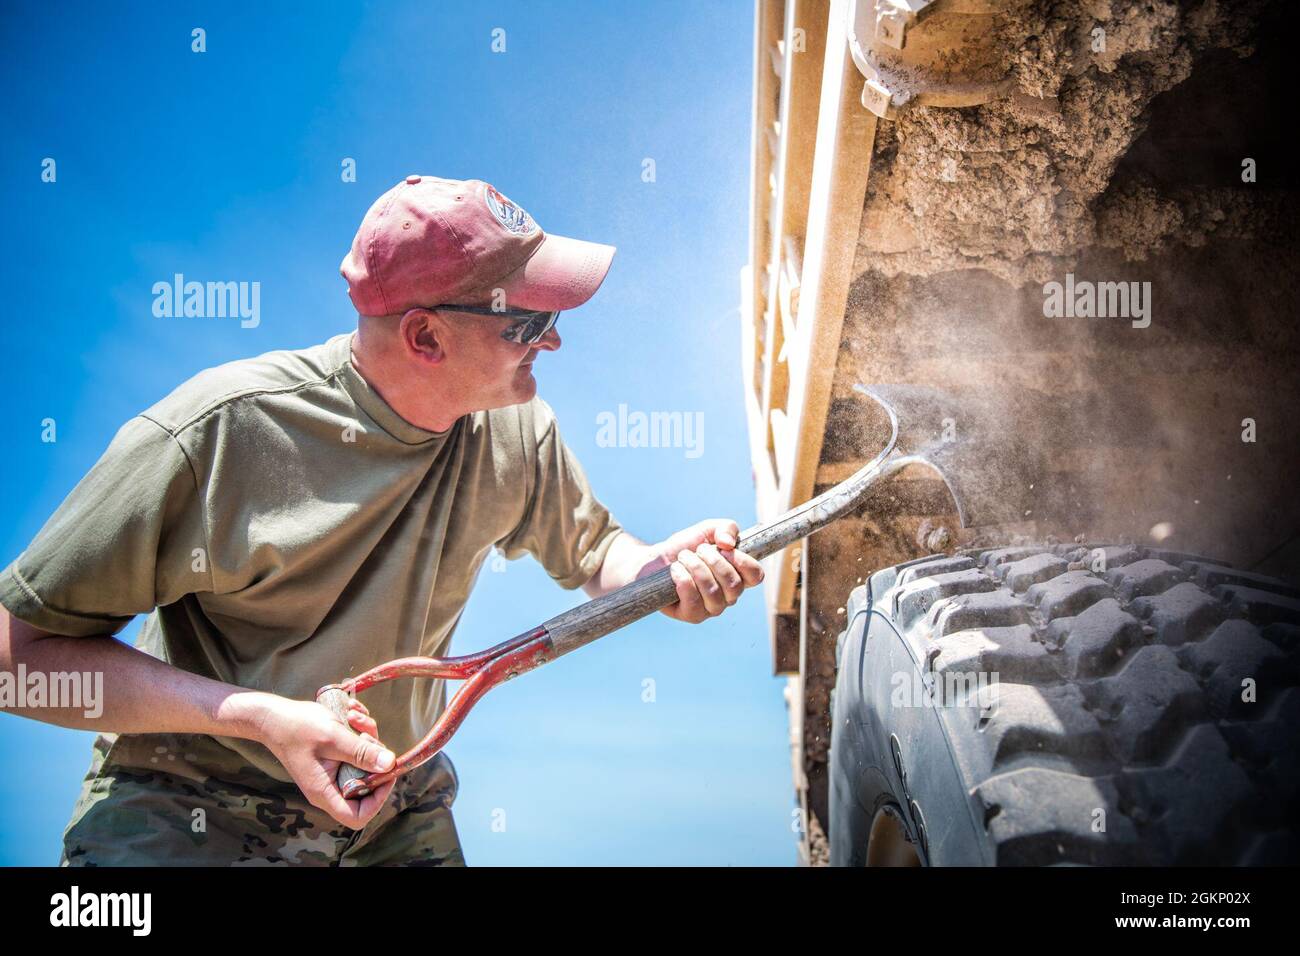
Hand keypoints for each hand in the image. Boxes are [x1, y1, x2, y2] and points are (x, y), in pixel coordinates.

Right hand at [251, 693, 396, 828]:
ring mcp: (332, 771)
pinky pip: (357, 748)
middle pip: (367, 784)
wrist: (274, 716)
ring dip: (367, 736)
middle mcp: (329, 786)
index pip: (358, 815)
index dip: (378, 798)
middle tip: (365, 733)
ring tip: (353, 717)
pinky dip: (359, 730)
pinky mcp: (335, 756)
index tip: (386, 771)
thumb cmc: (297, 728)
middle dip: (373, 755)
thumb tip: (390, 764)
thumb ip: (362, 753)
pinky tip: (350, 714)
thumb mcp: (334, 738)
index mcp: (324, 792)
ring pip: (365, 761)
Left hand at [657, 519, 763, 622]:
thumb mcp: (707, 530)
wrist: (655, 560)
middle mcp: (728, 596)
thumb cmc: (685, 547)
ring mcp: (711, 608)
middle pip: (734, 584)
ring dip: (695, 568)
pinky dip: (682, 579)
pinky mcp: (692, 615)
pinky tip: (675, 570)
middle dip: (712, 560)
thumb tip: (729, 544)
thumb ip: (726, 528)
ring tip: (683, 558)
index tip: (724, 548)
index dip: (743, 561)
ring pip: (713, 592)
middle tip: (697, 550)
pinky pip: (693, 600)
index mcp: (738, 576)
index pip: (756, 576)